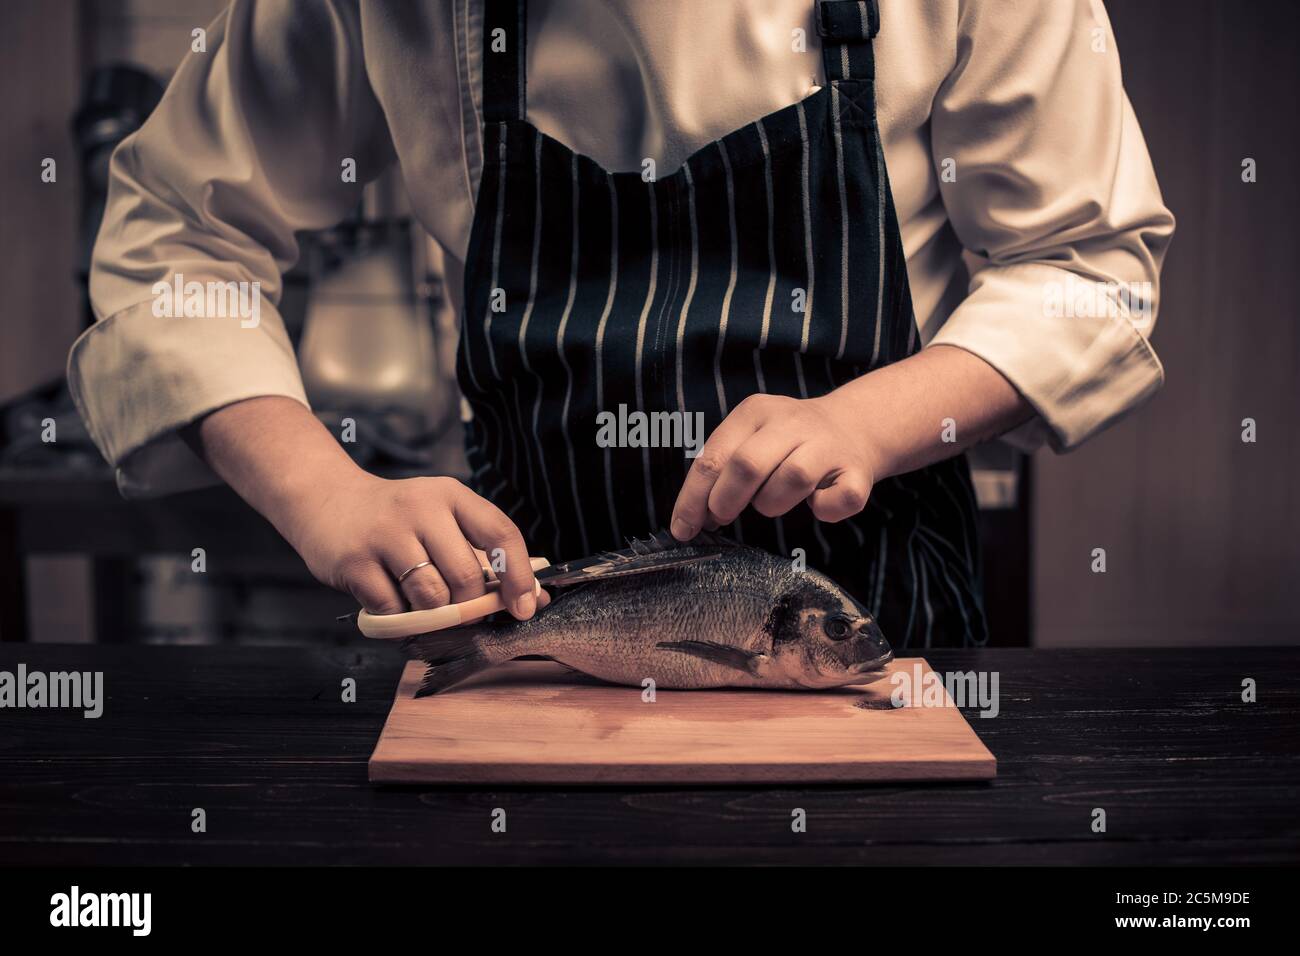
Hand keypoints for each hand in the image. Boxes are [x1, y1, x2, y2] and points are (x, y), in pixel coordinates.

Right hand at [286, 472, 549, 618]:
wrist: (326, 499)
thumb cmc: (399, 520)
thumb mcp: (443, 519)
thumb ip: (484, 555)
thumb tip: (533, 599)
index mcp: (451, 495)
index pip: (501, 533)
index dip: (519, 575)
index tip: (523, 607)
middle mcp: (420, 507)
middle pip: (466, 575)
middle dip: (468, 603)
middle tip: (456, 605)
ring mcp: (385, 533)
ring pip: (431, 596)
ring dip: (430, 610)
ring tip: (417, 595)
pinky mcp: (354, 561)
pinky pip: (392, 608)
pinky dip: (396, 613)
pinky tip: (387, 593)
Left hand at [670, 393, 876, 538]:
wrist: (854, 425)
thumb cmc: (787, 443)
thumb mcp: (749, 439)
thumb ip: (721, 471)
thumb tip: (692, 517)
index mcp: (755, 412)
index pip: (713, 457)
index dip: (693, 498)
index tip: (683, 528)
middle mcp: (791, 423)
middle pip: (747, 465)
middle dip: (726, 501)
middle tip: (722, 517)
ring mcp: (827, 445)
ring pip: (791, 480)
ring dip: (773, 504)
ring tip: (773, 500)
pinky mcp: (858, 472)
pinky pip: (837, 501)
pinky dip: (824, 510)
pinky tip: (817, 502)